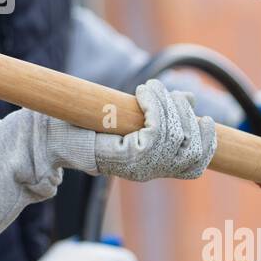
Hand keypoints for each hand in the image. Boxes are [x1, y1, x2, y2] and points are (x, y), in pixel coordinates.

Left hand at [46, 78, 216, 181]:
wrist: (53, 135)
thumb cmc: (86, 125)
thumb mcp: (128, 117)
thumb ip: (159, 113)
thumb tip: (190, 99)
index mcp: (153, 165)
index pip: (195, 166)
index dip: (208, 143)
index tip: (207, 121)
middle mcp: (150, 171)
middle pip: (193, 148)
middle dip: (186, 115)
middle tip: (164, 93)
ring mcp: (140, 167)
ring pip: (178, 137)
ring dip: (170, 105)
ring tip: (149, 89)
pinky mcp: (129, 158)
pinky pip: (158, 131)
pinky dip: (156, 106)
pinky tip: (142, 93)